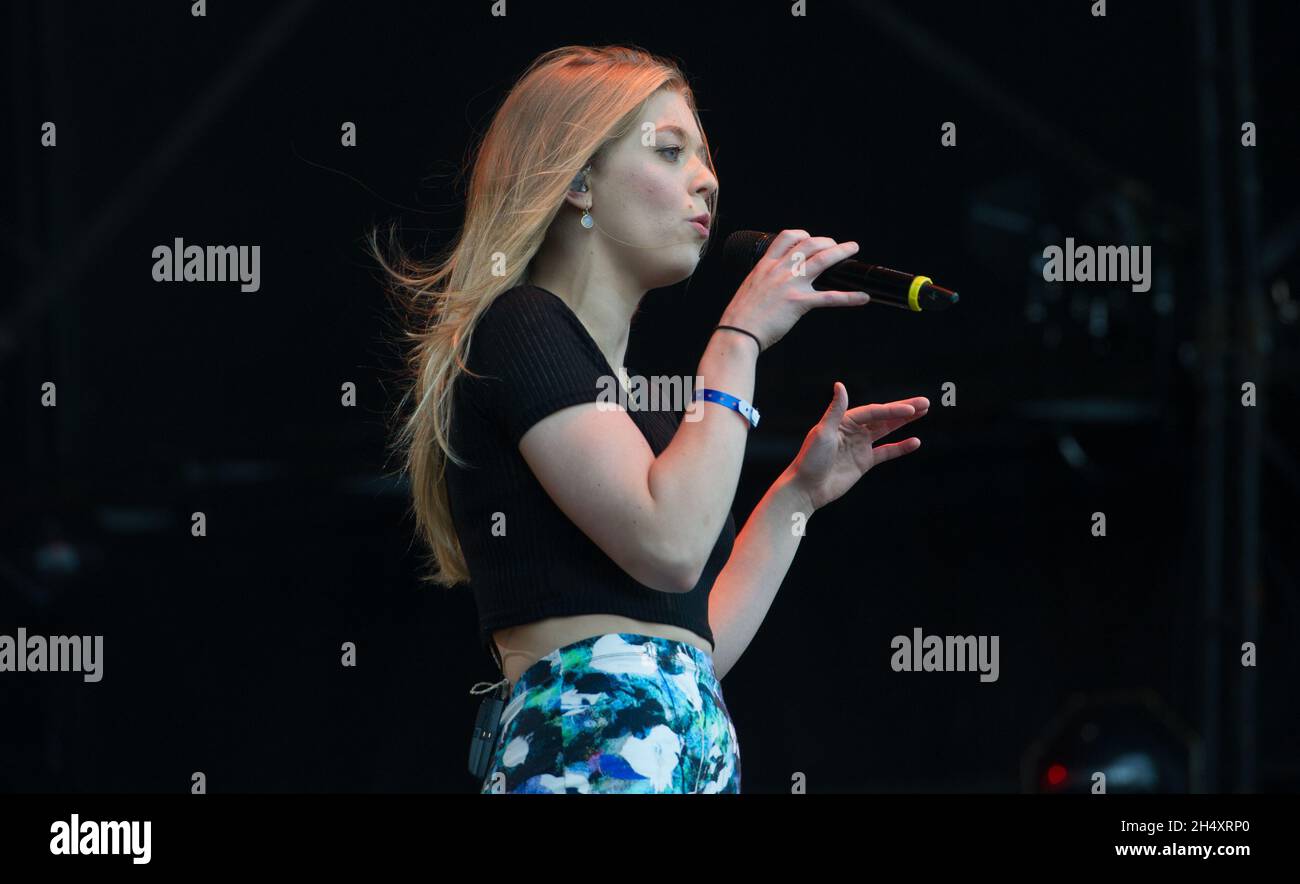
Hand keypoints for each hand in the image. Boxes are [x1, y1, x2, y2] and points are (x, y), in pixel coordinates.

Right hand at [720, 230, 870, 351]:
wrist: (737, 332)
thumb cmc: (740, 317)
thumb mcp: (750, 289)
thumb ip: (764, 282)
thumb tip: (773, 287)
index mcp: (765, 266)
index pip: (786, 238)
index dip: (803, 235)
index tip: (811, 238)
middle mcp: (779, 270)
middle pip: (809, 244)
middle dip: (827, 242)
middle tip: (837, 246)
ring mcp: (790, 284)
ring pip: (822, 260)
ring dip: (841, 252)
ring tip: (853, 249)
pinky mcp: (799, 303)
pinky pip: (829, 297)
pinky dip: (849, 297)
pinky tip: (862, 297)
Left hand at [784, 383, 927, 511]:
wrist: (807, 489)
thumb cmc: (810, 460)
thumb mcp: (822, 433)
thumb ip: (835, 410)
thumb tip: (840, 385)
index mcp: (843, 421)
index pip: (873, 412)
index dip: (892, 409)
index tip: (911, 409)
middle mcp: (853, 430)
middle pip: (883, 417)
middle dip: (903, 409)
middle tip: (925, 402)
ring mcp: (860, 446)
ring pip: (887, 430)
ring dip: (904, 422)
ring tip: (924, 412)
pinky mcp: (864, 461)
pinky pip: (886, 451)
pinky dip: (900, 447)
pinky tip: (915, 441)